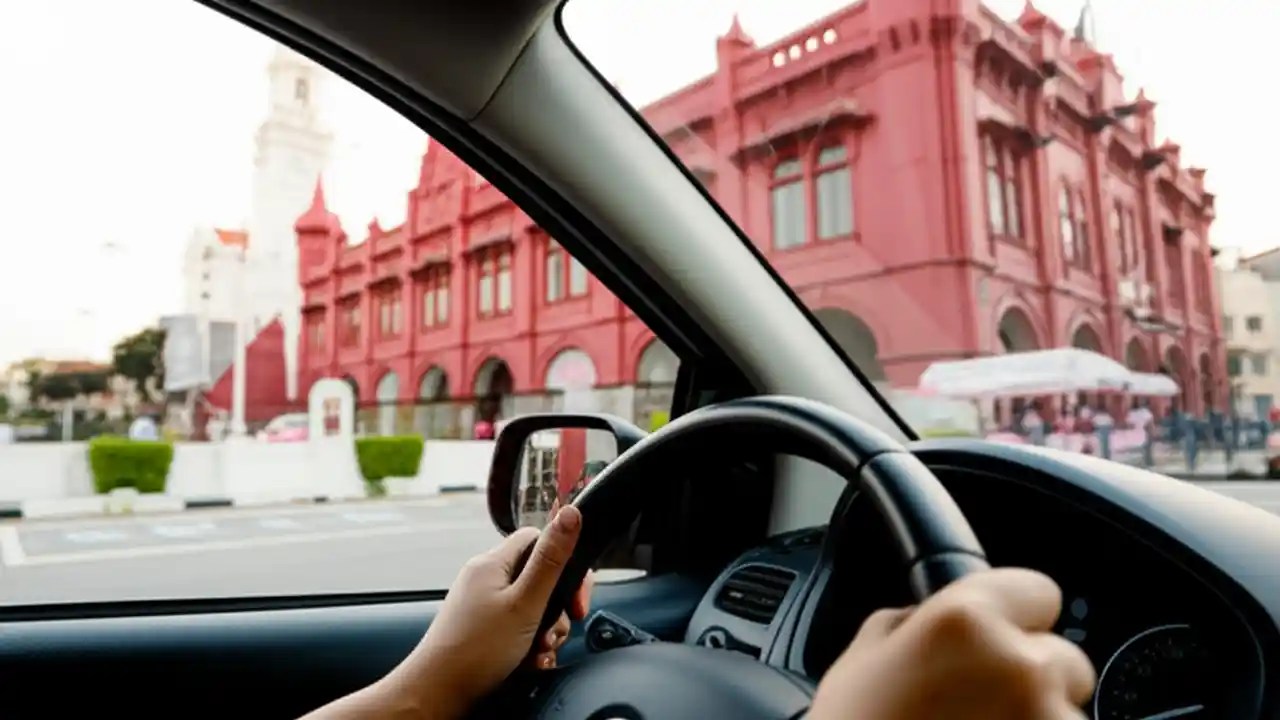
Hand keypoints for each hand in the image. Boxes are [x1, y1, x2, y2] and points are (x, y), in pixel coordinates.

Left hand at [375, 506, 591, 719]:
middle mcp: (485, 579)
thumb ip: (551, 560)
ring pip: (532, 607)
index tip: (574, 594)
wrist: (437, 694)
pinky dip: (529, 645)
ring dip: (544, 631)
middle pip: (539, 577)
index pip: (538, 538)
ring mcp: (482, 605)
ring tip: (539, 651)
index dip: (563, 561)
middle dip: (556, 607)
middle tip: (556, 629)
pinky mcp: (482, 629)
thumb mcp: (525, 603)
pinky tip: (529, 661)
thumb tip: (571, 514)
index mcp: (493, 563)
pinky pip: (517, 627)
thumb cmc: (474, 650)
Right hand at [809, 568, 1094, 719]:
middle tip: (978, 710)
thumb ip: (912, 622)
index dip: (1016, 616)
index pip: (1038, 589)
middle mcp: (1019, 667)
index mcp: (965, 621)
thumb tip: (935, 612)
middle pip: (1063, 658)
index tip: (1003, 635)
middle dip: (1031, 680)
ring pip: (1063, 714)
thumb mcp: (862, 660)